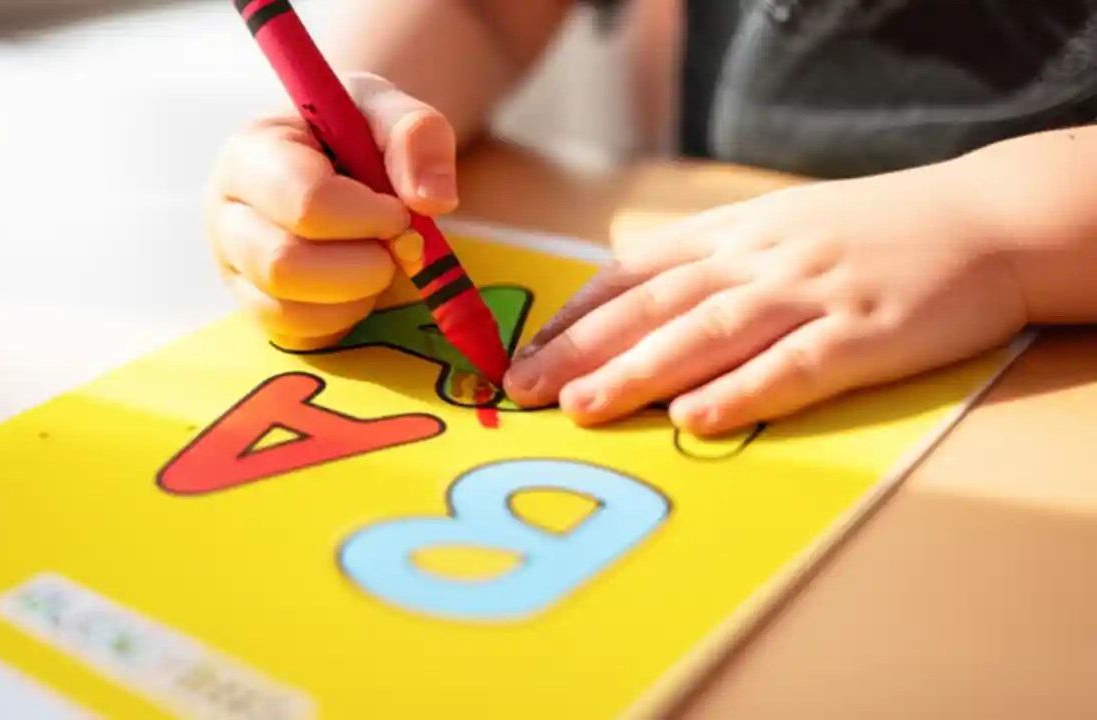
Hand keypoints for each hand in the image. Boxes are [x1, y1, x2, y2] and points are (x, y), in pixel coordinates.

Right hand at [206, 73, 457, 349]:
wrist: (336, 155)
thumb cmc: (354, 130)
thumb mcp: (387, 110)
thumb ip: (416, 135)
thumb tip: (431, 201)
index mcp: (251, 153)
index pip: (305, 202)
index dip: (367, 216)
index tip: (400, 212)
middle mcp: (227, 214)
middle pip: (284, 265)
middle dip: (362, 266)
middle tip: (398, 247)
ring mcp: (235, 267)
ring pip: (287, 309)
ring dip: (356, 294)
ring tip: (378, 260)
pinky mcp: (255, 306)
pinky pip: (299, 335)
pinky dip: (344, 318)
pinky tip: (360, 285)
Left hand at [503, 165, 1028, 434]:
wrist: (989, 219)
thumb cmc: (875, 230)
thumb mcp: (782, 225)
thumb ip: (713, 259)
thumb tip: (636, 300)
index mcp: (737, 233)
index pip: (635, 274)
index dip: (575, 316)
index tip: (523, 354)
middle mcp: (761, 258)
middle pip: (654, 305)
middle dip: (580, 349)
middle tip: (522, 391)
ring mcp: (811, 292)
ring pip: (708, 332)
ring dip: (638, 371)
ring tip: (582, 408)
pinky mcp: (865, 332)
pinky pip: (795, 365)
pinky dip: (742, 392)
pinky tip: (696, 420)